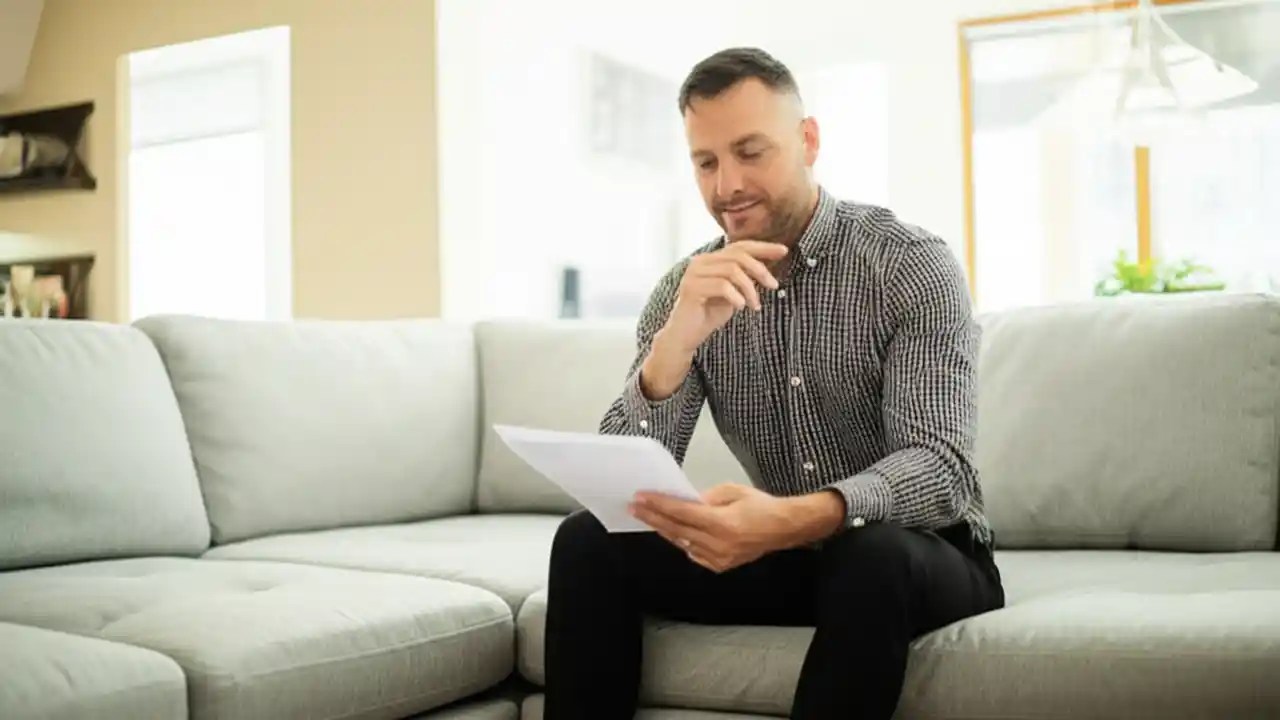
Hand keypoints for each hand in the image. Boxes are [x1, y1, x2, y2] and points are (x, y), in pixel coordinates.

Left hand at [628, 484, 798, 572]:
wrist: (784, 528)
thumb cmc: (762, 507)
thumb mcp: (732, 491)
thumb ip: (705, 497)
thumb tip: (684, 501)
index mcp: (722, 523)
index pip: (681, 513)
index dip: (659, 505)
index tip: (642, 498)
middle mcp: (719, 544)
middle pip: (676, 530)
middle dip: (653, 517)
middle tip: (635, 507)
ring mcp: (719, 558)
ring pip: (682, 543)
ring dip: (665, 529)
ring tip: (648, 517)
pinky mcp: (720, 565)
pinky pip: (693, 553)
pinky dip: (682, 542)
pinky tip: (673, 531)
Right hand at [659, 241, 788, 355]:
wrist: (685, 336)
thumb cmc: (709, 315)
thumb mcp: (732, 293)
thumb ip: (744, 279)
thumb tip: (767, 270)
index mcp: (710, 259)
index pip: (739, 246)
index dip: (763, 247)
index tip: (784, 251)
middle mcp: (700, 262)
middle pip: (738, 255)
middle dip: (760, 270)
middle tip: (774, 286)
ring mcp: (694, 274)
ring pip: (732, 271)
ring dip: (750, 289)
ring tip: (755, 305)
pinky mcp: (691, 288)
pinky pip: (722, 286)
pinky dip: (737, 297)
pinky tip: (740, 307)